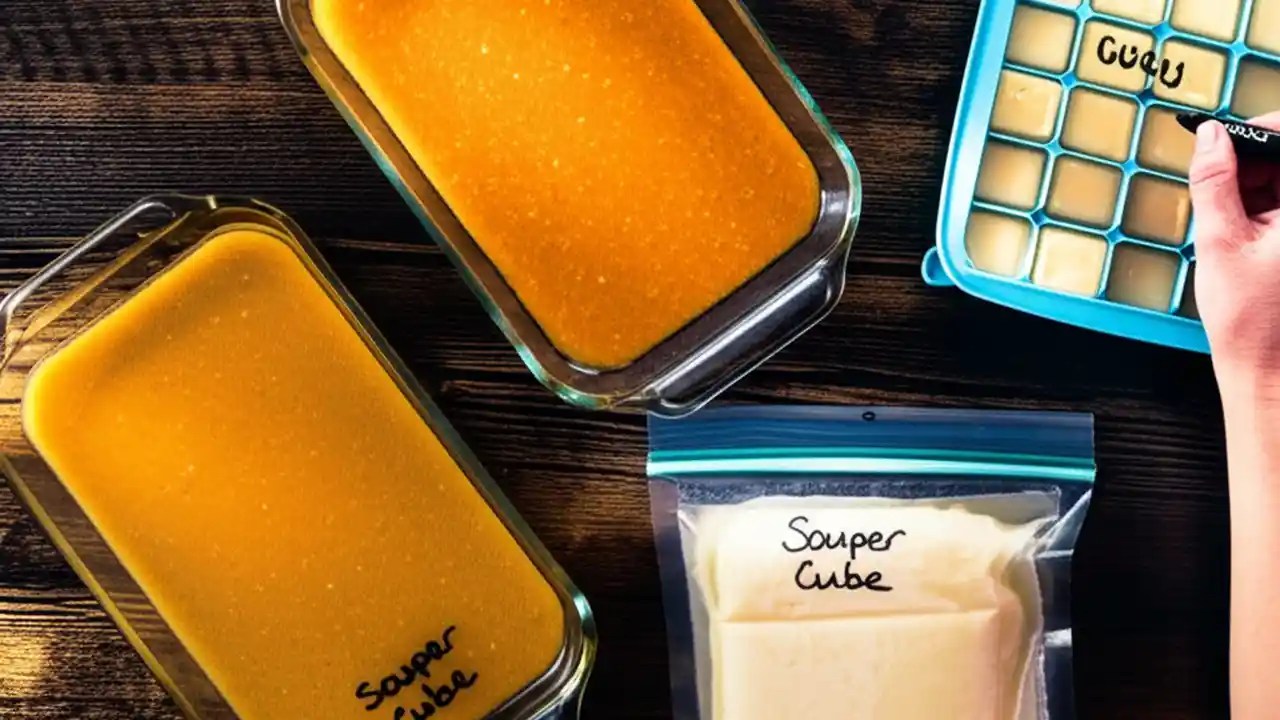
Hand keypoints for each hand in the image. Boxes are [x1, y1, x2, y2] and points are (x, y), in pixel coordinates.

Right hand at [1190, 112, 1279, 389]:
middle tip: (1213, 176)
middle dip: (1253, 160)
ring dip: (1255, 184)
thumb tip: (1209, 138)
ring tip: (1227, 217)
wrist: (1268, 368)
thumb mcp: (1220, 241)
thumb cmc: (1251, 319)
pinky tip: (1240, 229)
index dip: (1258, 130)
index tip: (1222, 137)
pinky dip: (1262, 207)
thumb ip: (1214, 182)